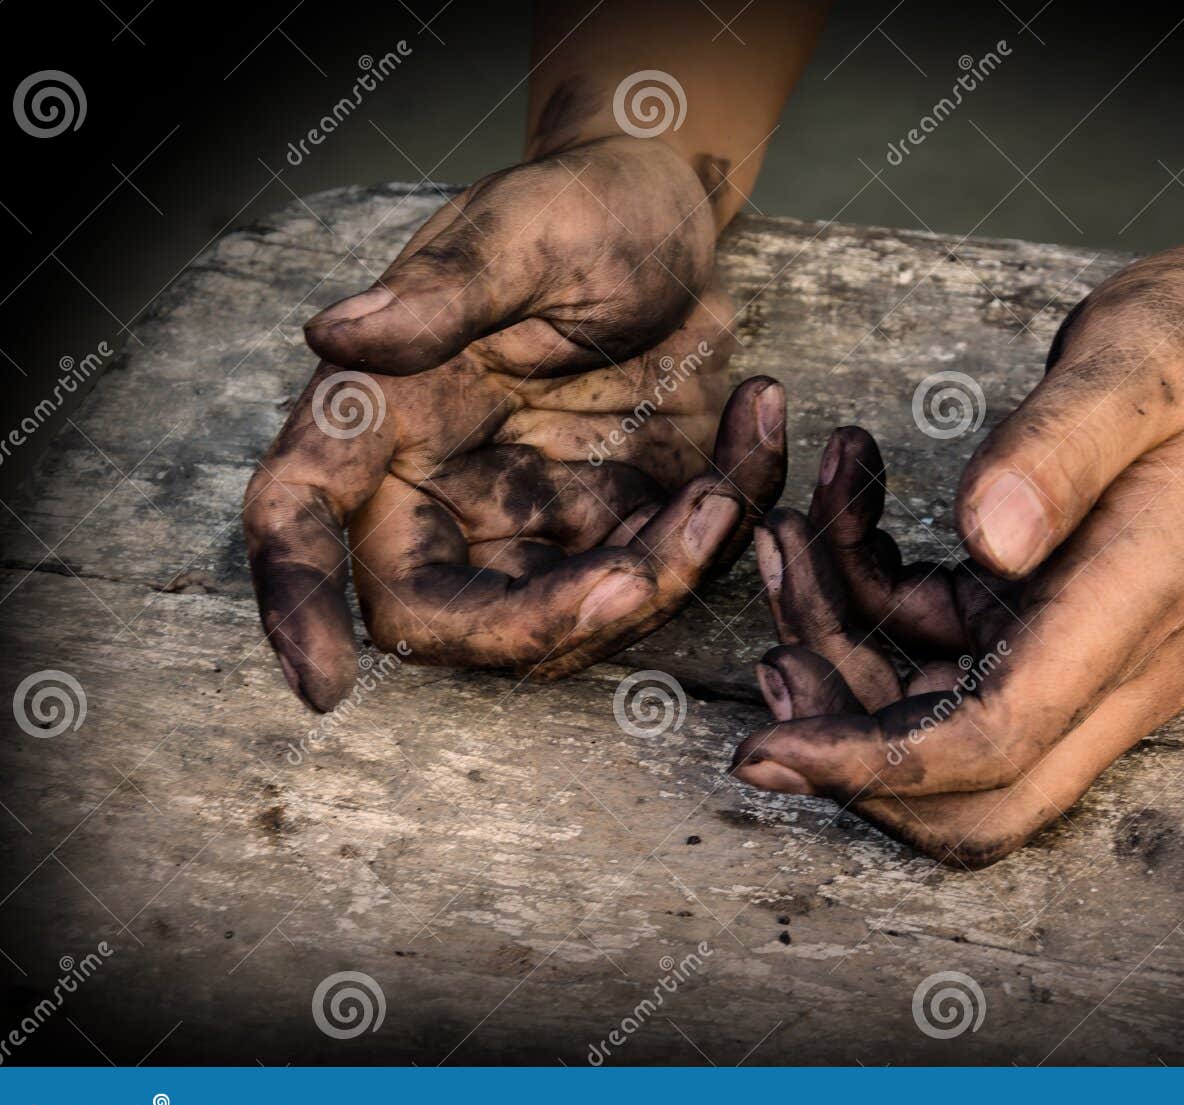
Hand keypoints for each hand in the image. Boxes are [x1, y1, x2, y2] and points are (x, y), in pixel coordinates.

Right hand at [244, 136, 785, 710]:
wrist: (671, 220)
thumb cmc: (577, 209)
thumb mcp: (521, 231)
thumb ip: (443, 294)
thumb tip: (337, 336)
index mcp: (383, 414)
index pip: (299, 516)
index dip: (296, 603)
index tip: (320, 685)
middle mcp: (442, 486)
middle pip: (445, 618)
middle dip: (547, 625)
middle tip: (643, 576)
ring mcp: (534, 519)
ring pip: (569, 622)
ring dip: (664, 577)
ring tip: (727, 476)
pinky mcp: (619, 525)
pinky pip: (666, 572)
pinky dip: (728, 525)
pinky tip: (757, 419)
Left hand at [728, 240, 1183, 865]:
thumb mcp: (1146, 356)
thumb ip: (1062, 445)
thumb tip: (985, 538)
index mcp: (1134, 610)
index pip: (992, 744)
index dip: (870, 765)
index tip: (767, 745)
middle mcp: (1115, 666)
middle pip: (969, 795)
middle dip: (848, 749)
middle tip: (770, 659)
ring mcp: (1090, 656)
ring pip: (943, 725)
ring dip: (845, 650)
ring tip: (790, 531)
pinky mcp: (1062, 628)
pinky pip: (948, 655)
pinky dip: (874, 600)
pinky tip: (847, 507)